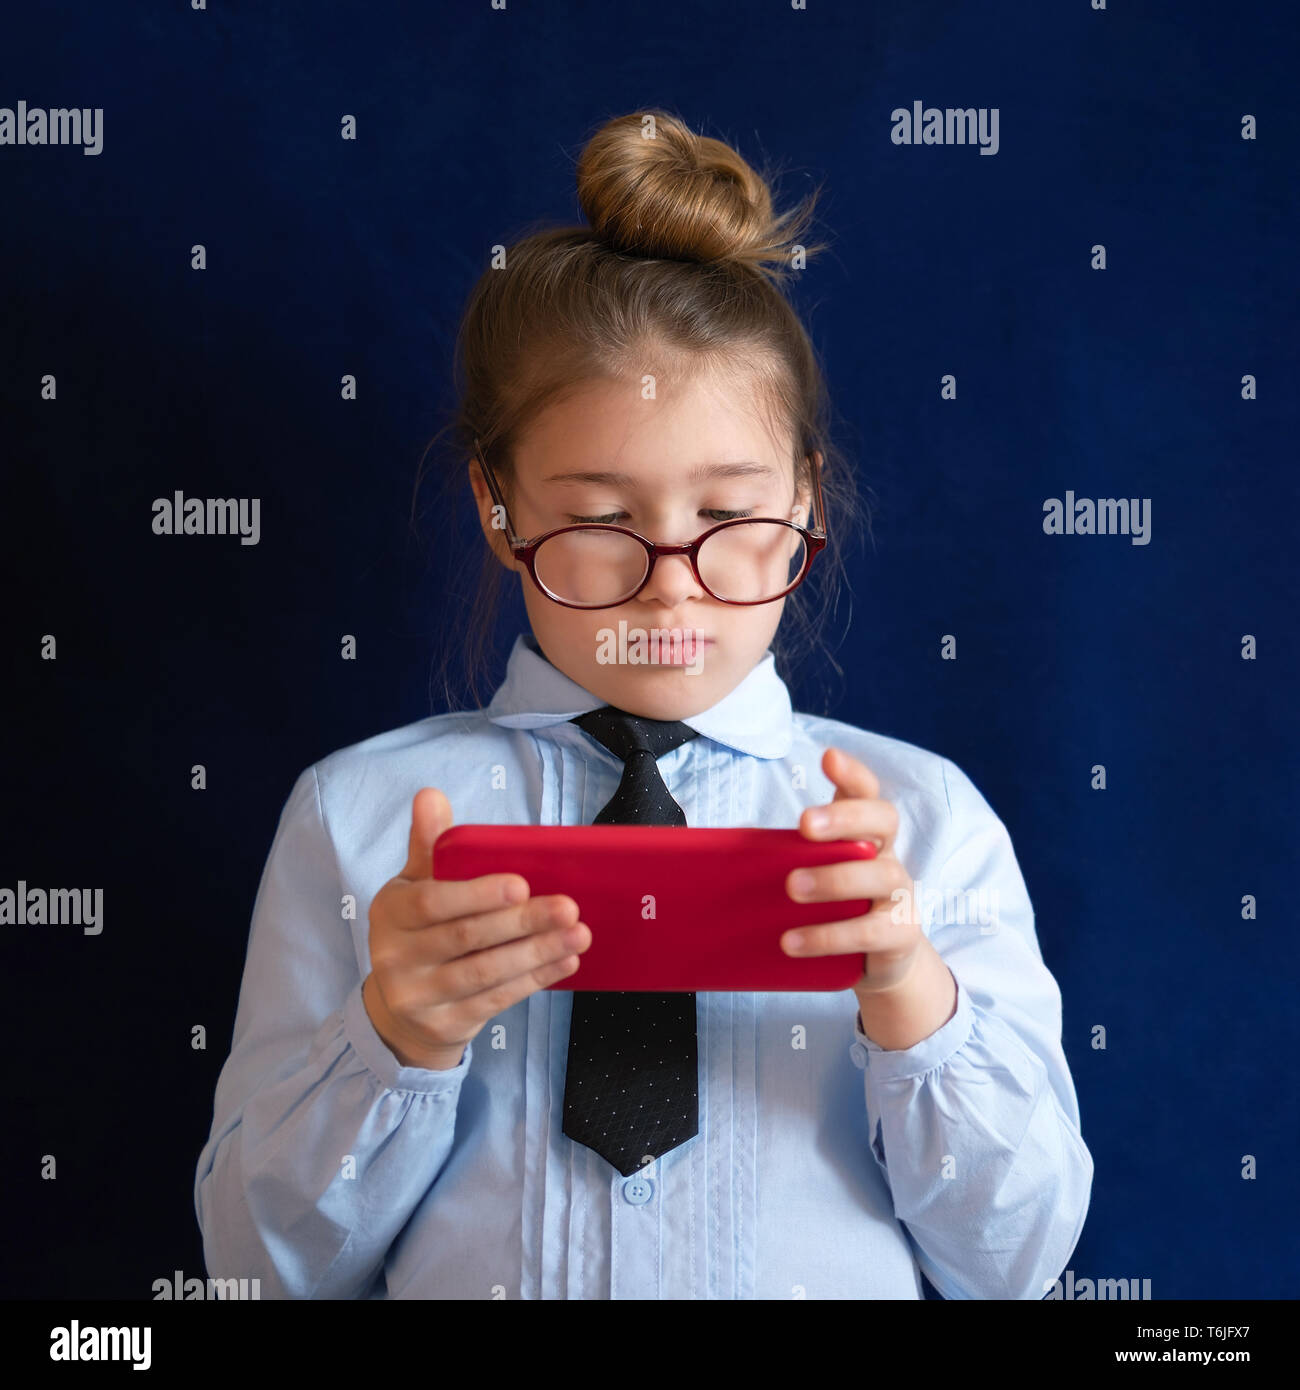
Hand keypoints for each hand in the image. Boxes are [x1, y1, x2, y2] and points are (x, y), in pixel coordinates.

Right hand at [363, 788, 590, 1069]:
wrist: (401, 1010)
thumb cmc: (419, 931)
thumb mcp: (415, 885)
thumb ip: (428, 844)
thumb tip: (430, 795)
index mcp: (389, 912)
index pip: (430, 902)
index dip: (477, 894)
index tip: (522, 884)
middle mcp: (396, 956)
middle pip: (465, 938)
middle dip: (522, 922)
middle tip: (568, 907)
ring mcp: (418, 996)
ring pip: (485, 973)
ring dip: (538, 952)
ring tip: (579, 934)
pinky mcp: (444, 1025)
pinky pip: (496, 1000)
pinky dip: (535, 980)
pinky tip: (565, 962)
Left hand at [780, 746, 925, 999]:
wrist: (880, 962)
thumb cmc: (837, 906)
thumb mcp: (813, 874)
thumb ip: (785, 856)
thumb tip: (726, 850)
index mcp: (866, 833)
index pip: (866, 793)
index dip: (852, 773)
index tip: (828, 756)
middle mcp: (889, 855)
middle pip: (884, 821)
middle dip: (845, 818)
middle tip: (804, 823)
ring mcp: (901, 894)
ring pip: (882, 876)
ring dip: (834, 879)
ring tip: (792, 887)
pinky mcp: (900, 935)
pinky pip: (871, 932)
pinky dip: (829, 936)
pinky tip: (793, 940)